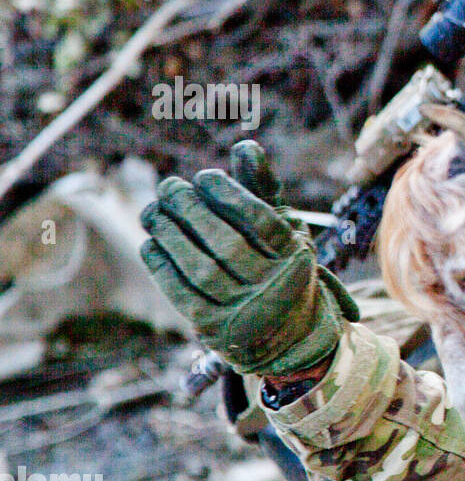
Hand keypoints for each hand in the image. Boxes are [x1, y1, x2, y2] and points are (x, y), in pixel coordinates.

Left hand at [139, 140, 359, 375]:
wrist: (289, 334)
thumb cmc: (280, 265)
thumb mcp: (282, 228)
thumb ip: (262, 190)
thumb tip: (245, 146)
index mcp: (296, 256)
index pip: (261, 221)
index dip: (229, 195)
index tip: (204, 177)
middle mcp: (276, 288)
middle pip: (227, 244)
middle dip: (191, 211)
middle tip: (169, 188)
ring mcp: (246, 314)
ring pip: (202, 270)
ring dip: (171, 236)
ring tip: (154, 212)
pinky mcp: (217, 330)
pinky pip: (183, 296)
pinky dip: (162, 267)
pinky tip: (153, 244)